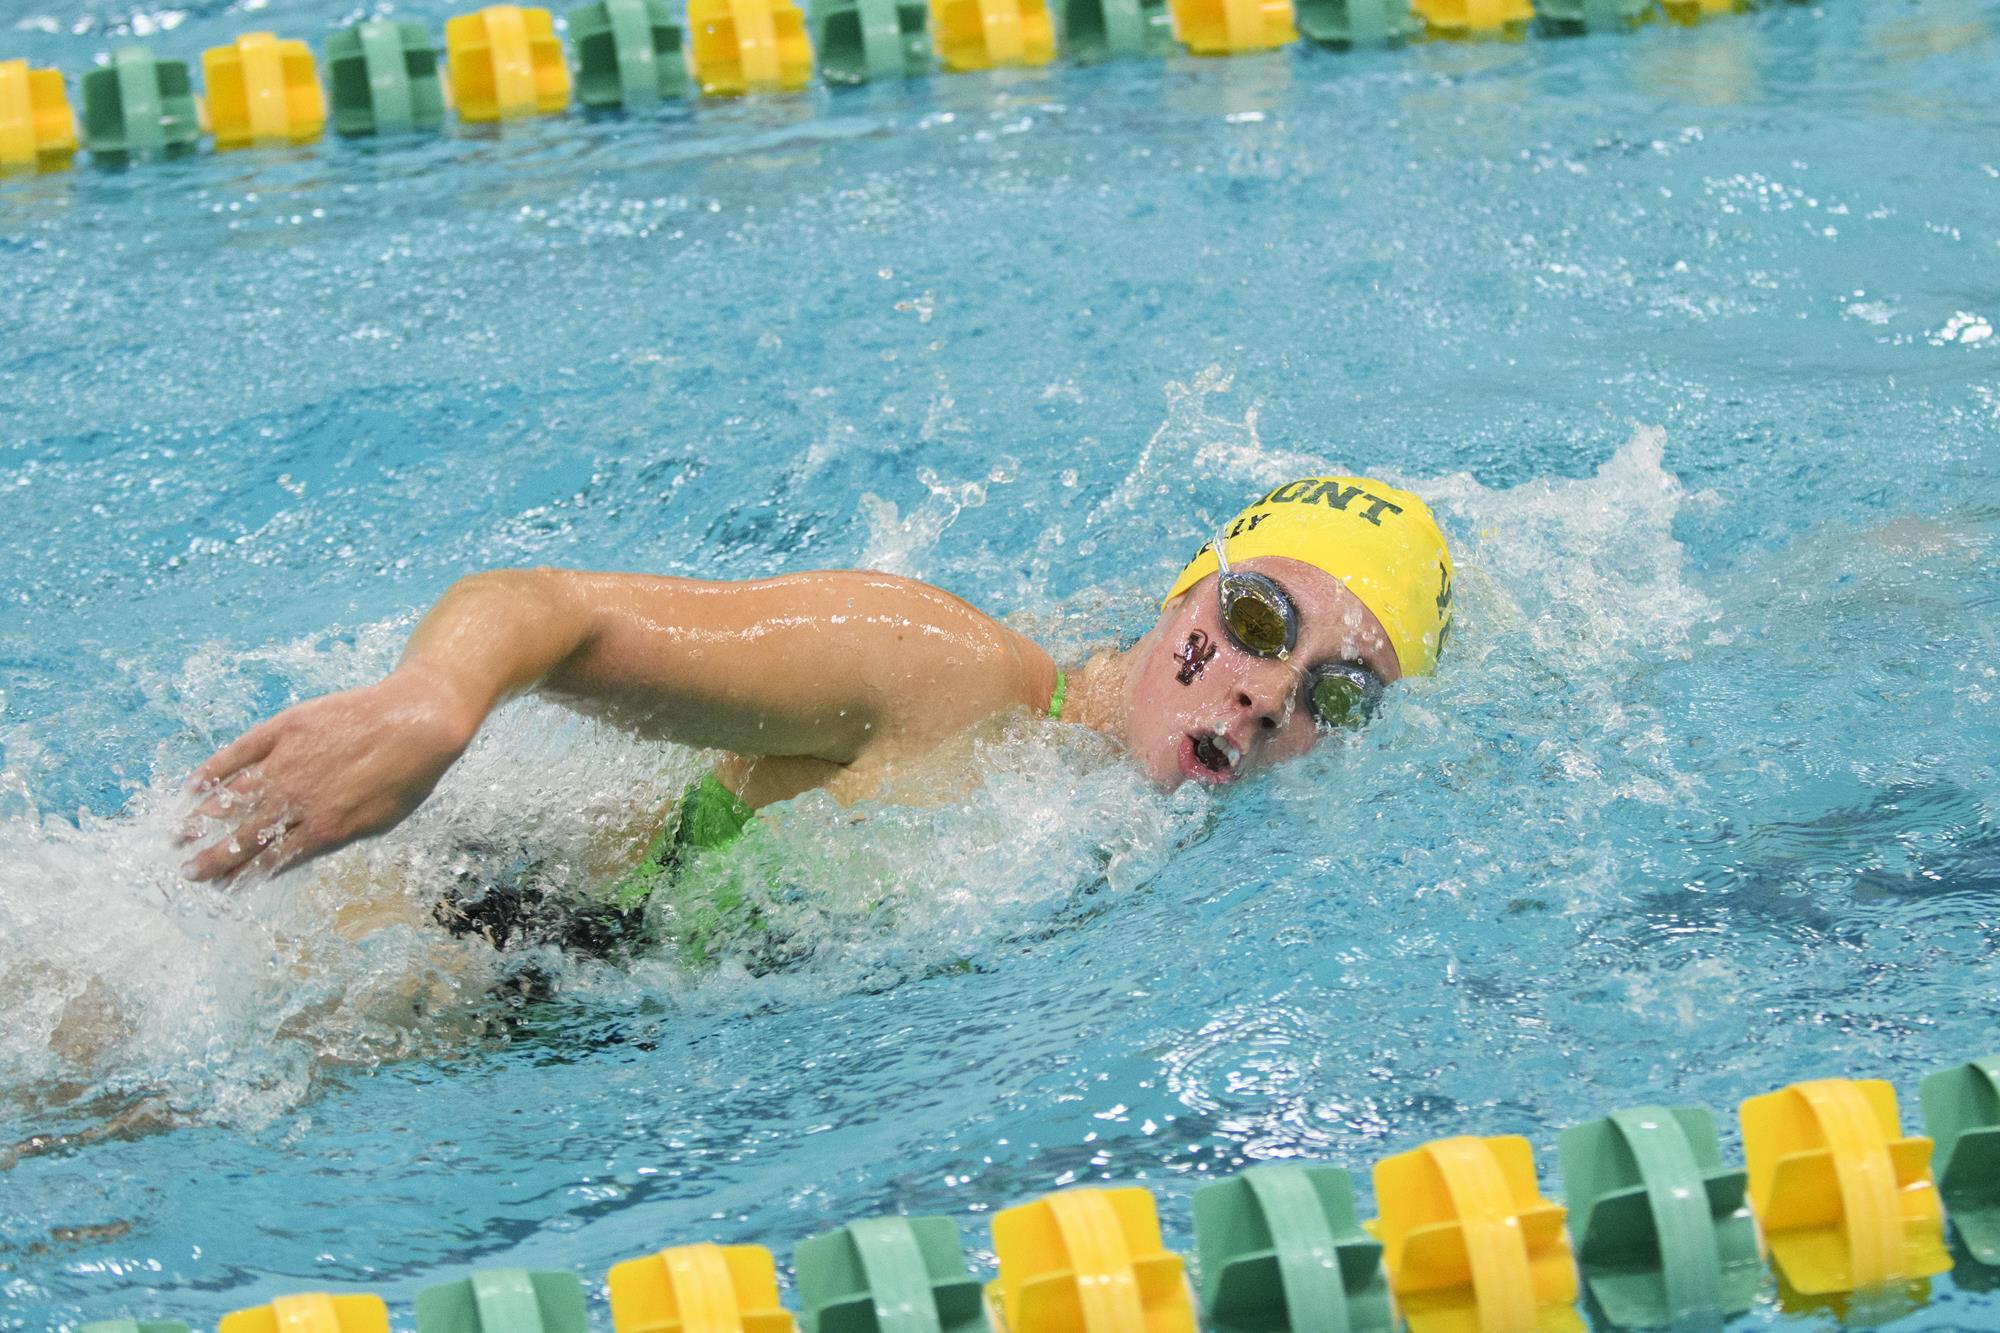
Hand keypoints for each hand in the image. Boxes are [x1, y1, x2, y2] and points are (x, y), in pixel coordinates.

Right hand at [178, 669, 478, 884]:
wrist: (419, 719)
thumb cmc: (407, 776)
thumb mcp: (377, 822)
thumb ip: (333, 839)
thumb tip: (295, 853)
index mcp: (324, 830)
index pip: (270, 861)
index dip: (243, 877)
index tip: (222, 888)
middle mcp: (298, 799)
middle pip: (244, 836)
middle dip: (213, 858)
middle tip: (188, 872)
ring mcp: (287, 762)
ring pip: (233, 797)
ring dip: (201, 818)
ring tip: (179, 834)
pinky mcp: (284, 729)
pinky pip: (238, 753)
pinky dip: (213, 771)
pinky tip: (194, 786)